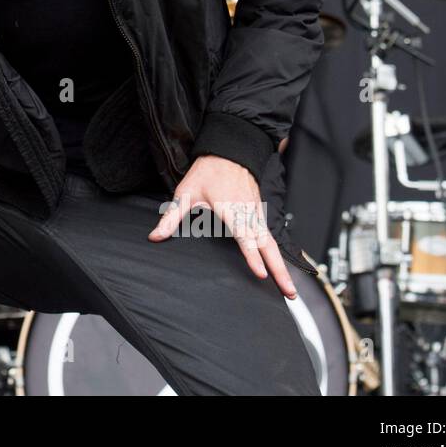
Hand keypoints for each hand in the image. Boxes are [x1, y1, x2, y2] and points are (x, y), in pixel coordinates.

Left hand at [148, 154, 296, 298]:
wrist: (229, 152)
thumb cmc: (207, 172)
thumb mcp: (185, 193)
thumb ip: (171, 217)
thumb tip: (155, 236)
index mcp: (231, 210)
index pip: (244, 237)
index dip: (252, 256)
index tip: (261, 274)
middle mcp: (248, 213)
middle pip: (267, 246)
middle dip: (279, 271)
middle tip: (290, 294)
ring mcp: (257, 213)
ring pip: (272, 243)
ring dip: (281, 266)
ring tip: (289, 290)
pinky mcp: (259, 212)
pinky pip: (270, 236)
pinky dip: (277, 253)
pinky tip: (280, 269)